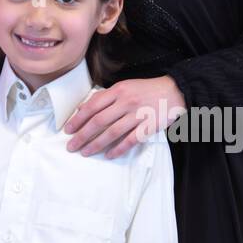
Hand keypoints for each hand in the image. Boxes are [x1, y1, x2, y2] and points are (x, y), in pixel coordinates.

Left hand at [63, 76, 186, 158]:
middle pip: (99, 121)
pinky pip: (131, 140)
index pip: (92, 106)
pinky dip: (119, 149)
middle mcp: (126, 102)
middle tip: (72, 146)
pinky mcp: (149, 126)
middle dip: (83, 135)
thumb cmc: (146, 90)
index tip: (68, 130)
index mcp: (118, 90)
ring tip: (85, 152)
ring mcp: (138, 114)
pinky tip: (109, 155)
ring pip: (112, 132)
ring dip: (96, 144)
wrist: (174, 91)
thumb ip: (104, 97)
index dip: (78, 119)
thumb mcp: (124, 86)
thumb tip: (82, 108)